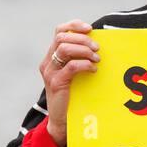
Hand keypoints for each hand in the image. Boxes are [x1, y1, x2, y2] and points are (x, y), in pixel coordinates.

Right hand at [40, 19, 99, 146]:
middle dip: (82, 39)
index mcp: (51, 56)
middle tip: (97, 48)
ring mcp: (50, 72)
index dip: (74, 25)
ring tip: (96, 58)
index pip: (59, 31)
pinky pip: (70, 67)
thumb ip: (80, 59)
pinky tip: (93, 69)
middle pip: (62, 37)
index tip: (90, 28)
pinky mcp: (55, 83)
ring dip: (84, 50)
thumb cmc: (72, 96)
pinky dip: (84, 64)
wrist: (61, 121)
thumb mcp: (74, 74)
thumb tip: (99, 44)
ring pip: (64, 49)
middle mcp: (47, 62)